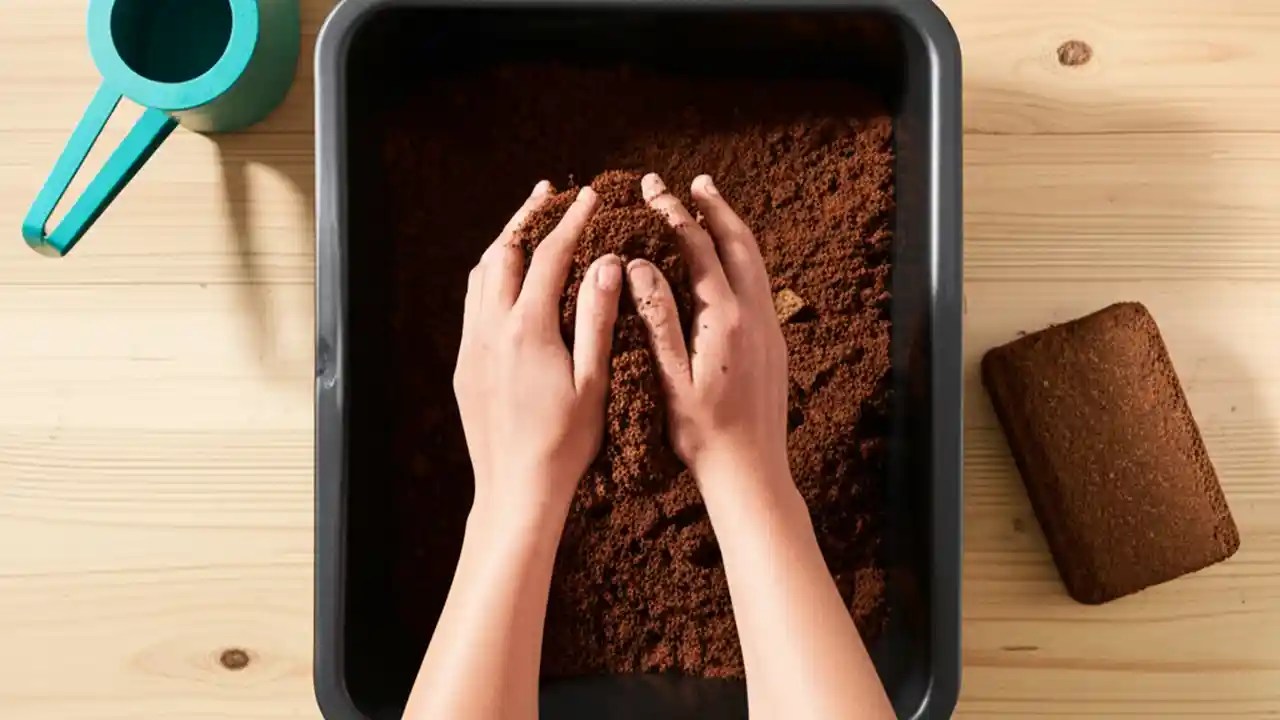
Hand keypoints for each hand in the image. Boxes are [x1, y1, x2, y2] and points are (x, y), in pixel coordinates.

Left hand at [454, 181, 622, 518]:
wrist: (516, 488)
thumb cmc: (566, 441)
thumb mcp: (595, 379)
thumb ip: (598, 316)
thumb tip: (606, 263)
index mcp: (528, 327)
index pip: (550, 255)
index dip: (572, 221)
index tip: (589, 196)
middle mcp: (491, 328)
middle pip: (503, 251)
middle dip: (527, 217)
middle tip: (549, 193)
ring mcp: (473, 345)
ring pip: (480, 275)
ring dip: (503, 243)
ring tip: (526, 225)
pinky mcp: (465, 365)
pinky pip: (473, 304)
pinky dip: (490, 276)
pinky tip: (506, 280)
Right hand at [627, 173, 789, 488]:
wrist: (751, 471)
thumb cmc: (701, 433)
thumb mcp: (667, 377)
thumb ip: (656, 317)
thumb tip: (637, 265)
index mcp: (725, 319)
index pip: (697, 249)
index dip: (672, 214)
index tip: (652, 189)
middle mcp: (755, 314)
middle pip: (737, 242)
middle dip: (713, 207)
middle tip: (692, 180)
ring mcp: (769, 327)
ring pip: (755, 260)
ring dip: (732, 228)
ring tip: (713, 205)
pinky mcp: (774, 341)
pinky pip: (760, 281)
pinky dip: (742, 256)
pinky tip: (728, 260)